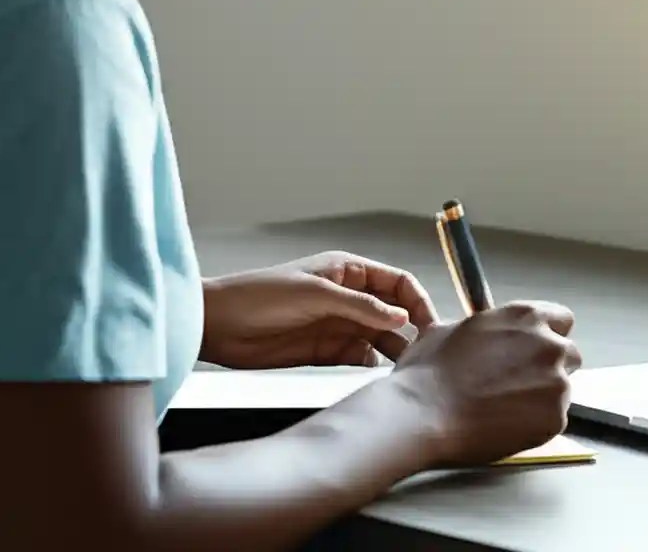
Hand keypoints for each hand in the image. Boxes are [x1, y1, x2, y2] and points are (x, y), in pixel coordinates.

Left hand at [200, 250, 437, 369]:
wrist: (217, 325)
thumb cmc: (259, 296)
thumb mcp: (316, 294)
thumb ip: (361, 307)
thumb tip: (402, 317)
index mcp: (348, 272)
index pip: (397, 283)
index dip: (416, 302)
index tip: (430, 325)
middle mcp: (348, 297)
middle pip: (394, 312)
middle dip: (411, 329)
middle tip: (424, 353)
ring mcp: (338, 324)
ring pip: (381, 337)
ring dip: (395, 350)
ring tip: (407, 368)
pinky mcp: (326, 350)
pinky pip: (361, 357)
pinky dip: (373, 365)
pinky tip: (380, 375)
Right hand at [392, 301, 581, 466]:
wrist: (422, 414)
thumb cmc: (428, 373)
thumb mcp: (450, 329)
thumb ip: (483, 329)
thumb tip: (479, 336)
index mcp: (526, 317)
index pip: (562, 319)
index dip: (548, 334)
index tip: (535, 348)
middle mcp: (548, 345)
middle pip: (569, 355)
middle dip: (549, 367)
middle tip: (519, 383)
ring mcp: (556, 383)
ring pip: (561, 390)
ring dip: (542, 397)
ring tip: (505, 409)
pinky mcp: (555, 418)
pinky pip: (553, 420)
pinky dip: (536, 424)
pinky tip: (505, 426)